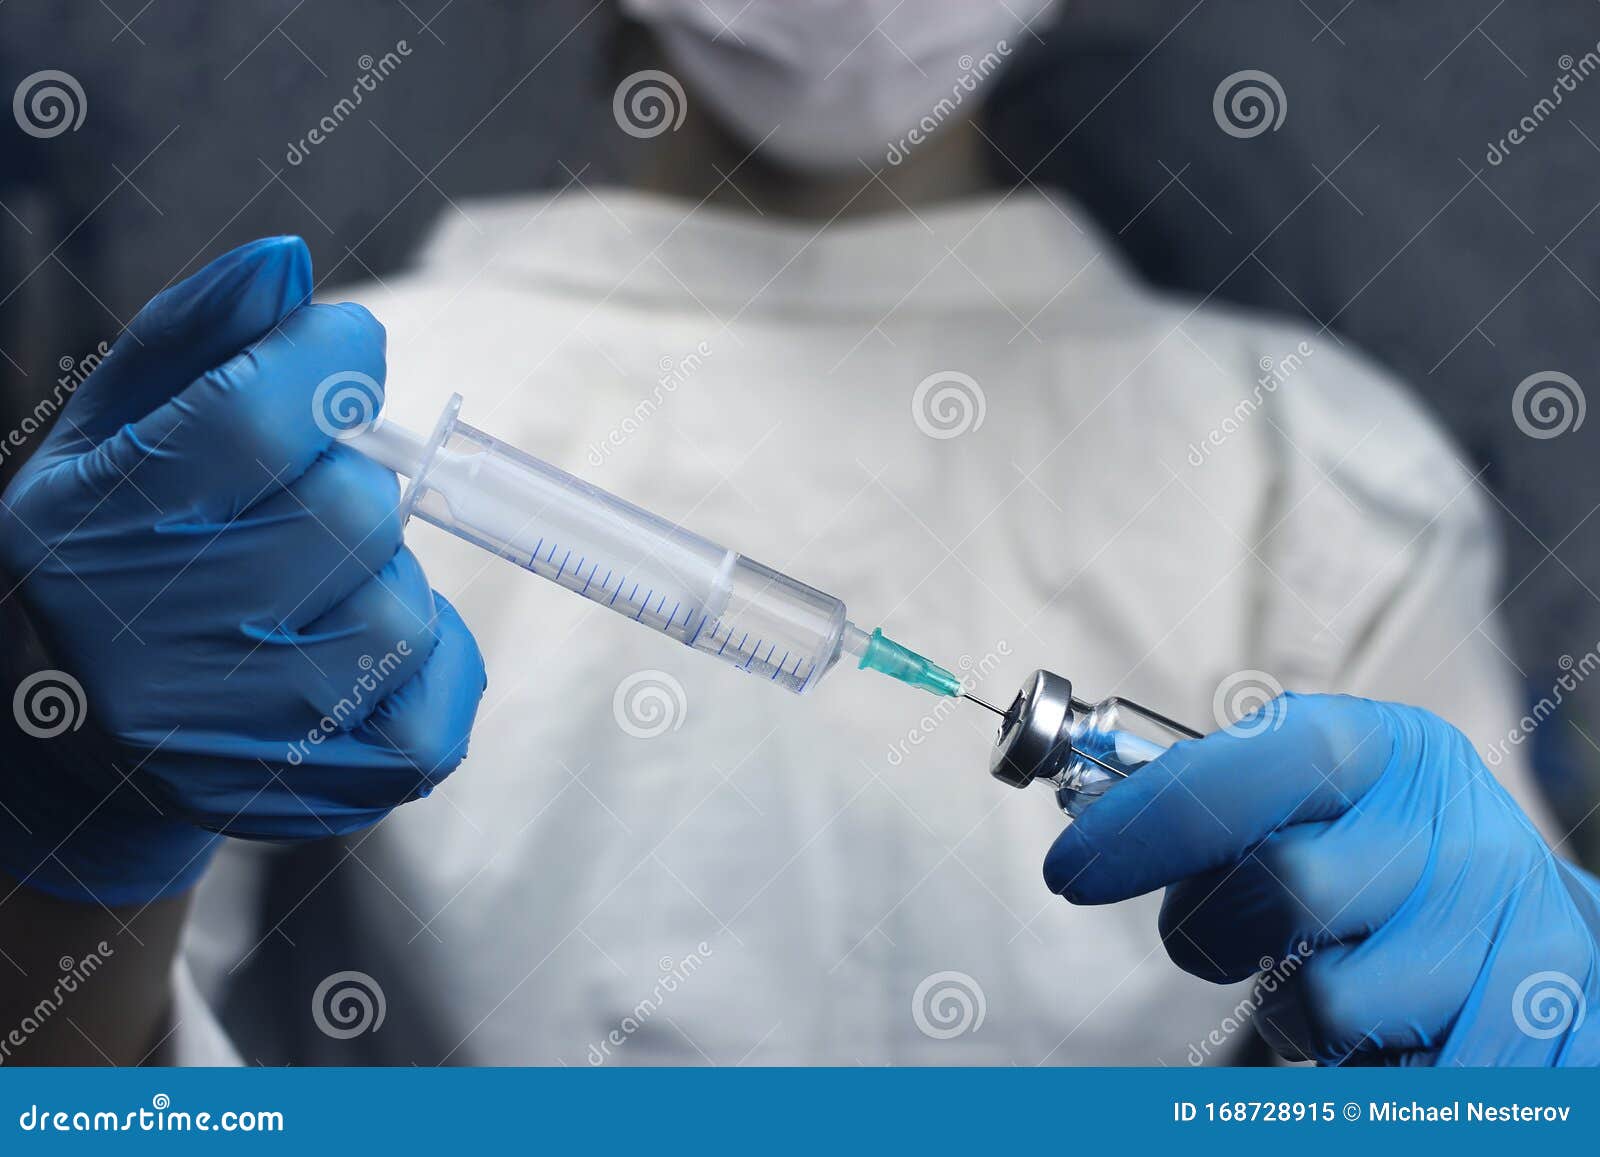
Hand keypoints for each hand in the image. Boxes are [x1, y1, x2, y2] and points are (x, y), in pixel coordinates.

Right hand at [0, 237, 485, 906]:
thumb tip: (290, 263)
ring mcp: (233, 739)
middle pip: (348, 515)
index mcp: (89, 529)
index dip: (329, 365)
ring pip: (401, 612)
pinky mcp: (316, 795)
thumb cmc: (115, 553)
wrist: (74, 745)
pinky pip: (439, 707)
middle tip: (302, 504)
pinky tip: (356, 657)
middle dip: (350, 486)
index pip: (252, 417)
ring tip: (314, 594)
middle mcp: (149, 646)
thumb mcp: (115, 429)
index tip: (343, 358)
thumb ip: (200, 334)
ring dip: (385, 582)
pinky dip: (430, 666)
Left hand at [1043, 693, 1598, 1064]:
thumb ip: (1220, 806)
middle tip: (1223, 937)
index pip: (1259, 764)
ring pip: (1332, 1000)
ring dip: (1295, 1009)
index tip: (1070, 869)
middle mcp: (1459, 829)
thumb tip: (1087, 843)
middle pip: (1283, 887)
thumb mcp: (1314, 805)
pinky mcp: (1543, 1023)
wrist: (1527, 926)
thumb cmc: (1380, 863)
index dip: (1154, 817)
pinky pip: (1399, 1072)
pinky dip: (1357, 1068)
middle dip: (1215, 928)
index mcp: (1390, 750)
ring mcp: (1510, 927)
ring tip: (1328, 979)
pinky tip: (1376, 1034)